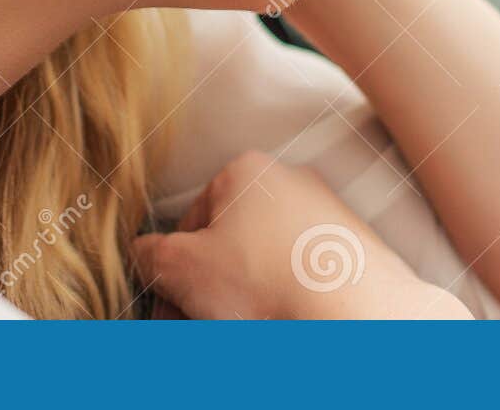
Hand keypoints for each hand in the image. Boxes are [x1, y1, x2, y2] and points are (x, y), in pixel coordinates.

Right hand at [131, 150, 469, 319]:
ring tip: (240, 329)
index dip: (171, 274)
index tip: (169, 309)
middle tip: (199, 325)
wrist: (356, 315)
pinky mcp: (353, 251)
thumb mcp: (182, 269)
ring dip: (244, 299)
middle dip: (208, 289)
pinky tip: (280, 325)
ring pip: (264, 263)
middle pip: (228, 245)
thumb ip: (150, 254)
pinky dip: (285, 302)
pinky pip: (302, 277)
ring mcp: (327, 215)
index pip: (188, 224)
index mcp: (246, 171)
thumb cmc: (268, 283)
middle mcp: (291, 182)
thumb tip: (142, 253)